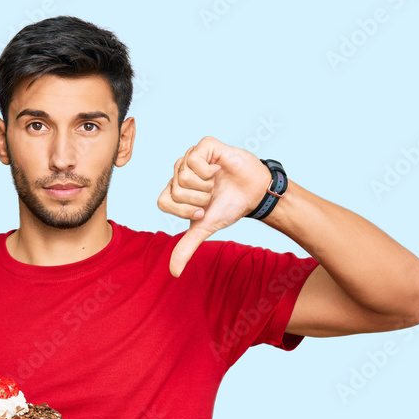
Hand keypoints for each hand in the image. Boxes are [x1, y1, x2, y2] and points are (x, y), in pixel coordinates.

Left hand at [157, 136, 271, 276]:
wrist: (255, 194)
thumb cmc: (229, 206)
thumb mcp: (205, 228)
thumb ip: (187, 246)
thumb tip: (174, 272)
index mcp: (175, 190)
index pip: (163, 201)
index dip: (184, 210)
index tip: (201, 210)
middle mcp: (179, 172)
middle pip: (175, 190)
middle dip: (198, 199)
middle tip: (211, 196)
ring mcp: (191, 157)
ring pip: (184, 175)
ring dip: (206, 186)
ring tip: (216, 183)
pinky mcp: (205, 145)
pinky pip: (195, 158)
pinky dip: (209, 170)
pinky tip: (218, 170)